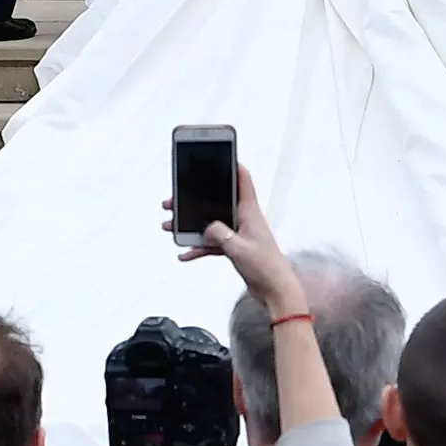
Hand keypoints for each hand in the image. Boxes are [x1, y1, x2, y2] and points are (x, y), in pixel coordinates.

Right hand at [163, 163, 305, 317]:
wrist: (275, 291)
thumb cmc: (266, 267)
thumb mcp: (238, 248)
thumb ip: (220, 234)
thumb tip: (206, 227)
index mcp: (249, 211)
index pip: (243, 180)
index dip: (233, 165)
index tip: (220, 154)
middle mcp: (243, 218)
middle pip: (217, 201)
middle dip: (196, 198)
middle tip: (176, 197)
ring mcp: (238, 233)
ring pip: (210, 223)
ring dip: (191, 224)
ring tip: (170, 225)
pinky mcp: (234, 248)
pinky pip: (211, 243)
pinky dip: (198, 247)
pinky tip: (184, 253)